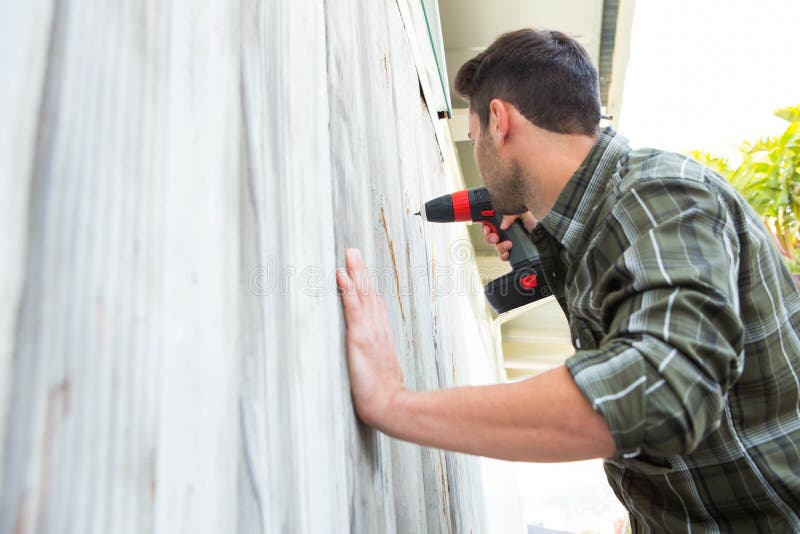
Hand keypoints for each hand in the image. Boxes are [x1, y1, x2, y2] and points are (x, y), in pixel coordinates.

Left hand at [336, 248, 404, 426]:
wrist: (390, 405)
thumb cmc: (386, 394)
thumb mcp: (384, 371)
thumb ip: (378, 359)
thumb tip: (374, 358)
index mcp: (383, 335)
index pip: (375, 304)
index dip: (367, 286)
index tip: (361, 270)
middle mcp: (378, 328)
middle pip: (370, 293)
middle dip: (362, 271)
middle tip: (353, 251)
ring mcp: (370, 331)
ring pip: (362, 295)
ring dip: (355, 272)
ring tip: (349, 254)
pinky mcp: (360, 338)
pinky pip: (353, 308)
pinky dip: (347, 290)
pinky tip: (342, 275)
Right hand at [481, 212, 536, 260]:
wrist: (546, 233)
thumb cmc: (535, 221)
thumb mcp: (522, 212)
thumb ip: (510, 214)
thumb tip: (503, 225)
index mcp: (505, 220)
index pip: (489, 222)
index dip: (485, 226)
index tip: (487, 228)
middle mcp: (505, 231)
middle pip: (489, 236)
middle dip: (490, 237)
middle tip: (495, 237)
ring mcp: (508, 241)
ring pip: (495, 247)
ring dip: (499, 246)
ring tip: (508, 244)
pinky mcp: (513, 251)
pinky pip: (503, 256)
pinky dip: (503, 255)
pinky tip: (508, 253)